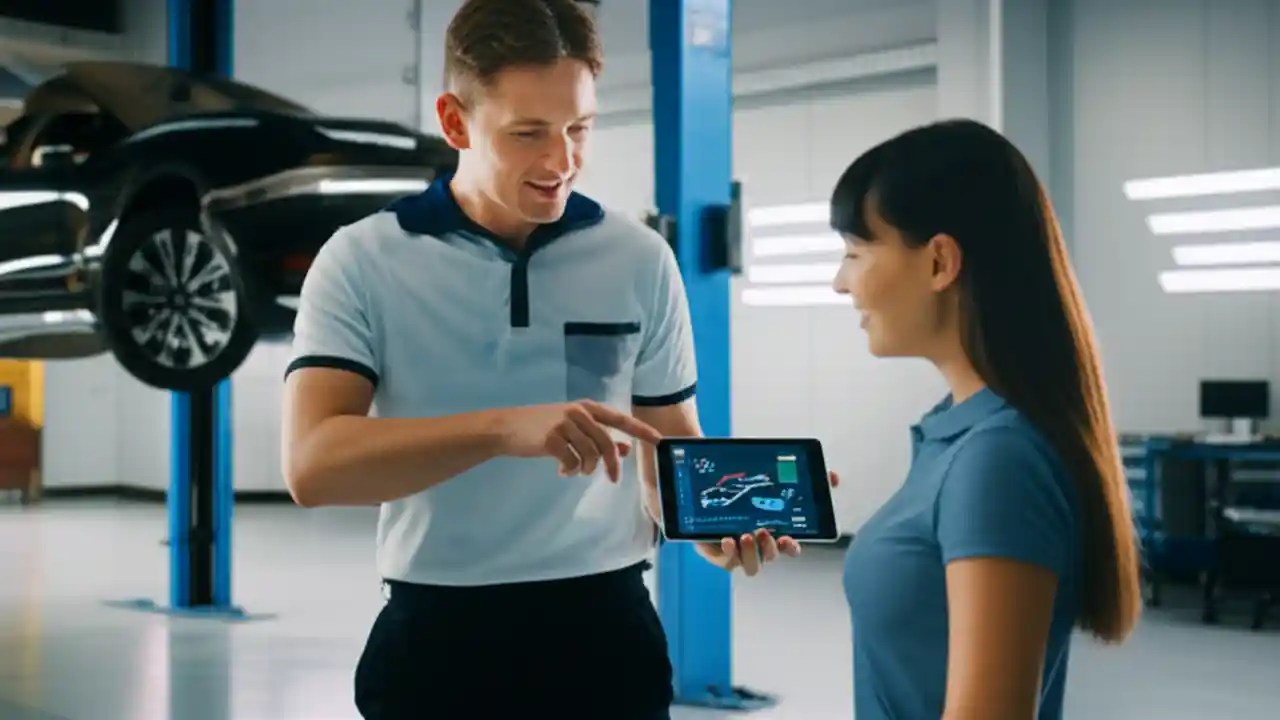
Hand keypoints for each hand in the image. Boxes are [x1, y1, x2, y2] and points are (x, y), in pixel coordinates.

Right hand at [496, 399, 662, 482]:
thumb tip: (625, 450)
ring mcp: (564, 424)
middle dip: (613, 465)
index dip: (642, 430)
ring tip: (575, 470)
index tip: (660, 441)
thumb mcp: (573, 427)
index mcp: (587, 407)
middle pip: (608, 443)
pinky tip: (561, 470)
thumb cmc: (542, 427)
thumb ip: (598, 436)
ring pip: (591, 455)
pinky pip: (572, 462)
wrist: (507, 428)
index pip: (621, 419)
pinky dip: (570, 470)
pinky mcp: (551, 439)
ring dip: (587, 469)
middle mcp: (579, 412)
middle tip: (613, 479)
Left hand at [694, 470, 840, 574]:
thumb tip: (833, 477)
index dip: (792, 548)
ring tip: (744, 535)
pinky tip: (727, 540)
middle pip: (771, 557)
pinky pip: (728, 562)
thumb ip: (804, 479)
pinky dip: (729, 553)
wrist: (707, 489)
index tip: (789, 539)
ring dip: (751, 553)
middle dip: (770, 548)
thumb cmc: (743, 491)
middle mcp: (758, 546)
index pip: (790, 548)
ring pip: (752, 566)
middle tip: (763, 531)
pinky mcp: (720, 554)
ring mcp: (740, 552)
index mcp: (773, 532)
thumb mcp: (769, 481)